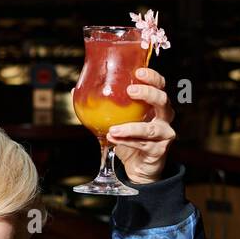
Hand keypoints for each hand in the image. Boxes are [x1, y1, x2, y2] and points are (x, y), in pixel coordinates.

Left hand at [108, 67, 175, 184]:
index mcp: (155, 105)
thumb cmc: (129, 139)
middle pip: (163, 100)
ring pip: (150, 128)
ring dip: (130, 127)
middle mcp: (163, 117)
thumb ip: (101, 106)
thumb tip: (75, 91)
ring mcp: (164, 134)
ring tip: (112, 129)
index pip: (159, 85)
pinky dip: (126, 142)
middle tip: (130, 90)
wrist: (138, 167)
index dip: (152, 77)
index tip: (138, 72)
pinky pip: (142, 145)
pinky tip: (113, 139)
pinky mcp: (159, 150)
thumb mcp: (116, 120)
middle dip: (148, 94)